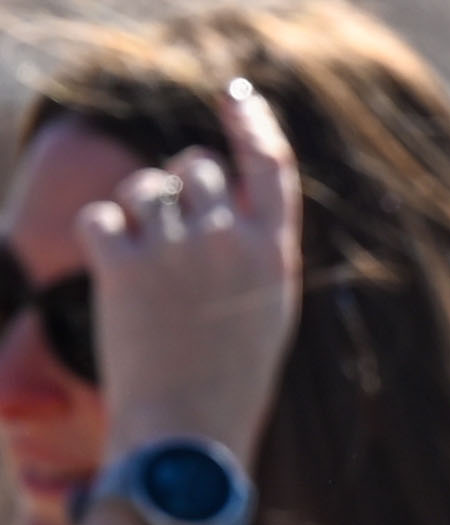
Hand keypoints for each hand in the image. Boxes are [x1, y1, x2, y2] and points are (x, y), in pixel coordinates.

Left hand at [81, 80, 301, 458]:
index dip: (252, 122)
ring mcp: (175, 251)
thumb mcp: (266, 306)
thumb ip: (251, 245)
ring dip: (139, 209)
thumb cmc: (230, 377)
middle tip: (171, 225)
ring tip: (143, 254)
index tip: (234, 95)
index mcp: (273, 251)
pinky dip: (102, 233)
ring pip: (146, 187)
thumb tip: (216, 187)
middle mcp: (227, 240)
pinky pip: (101, 216)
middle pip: (196, 168)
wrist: (188, 430)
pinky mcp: (122, 266)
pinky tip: (112, 264)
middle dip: (179, 182)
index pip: (270, 164)